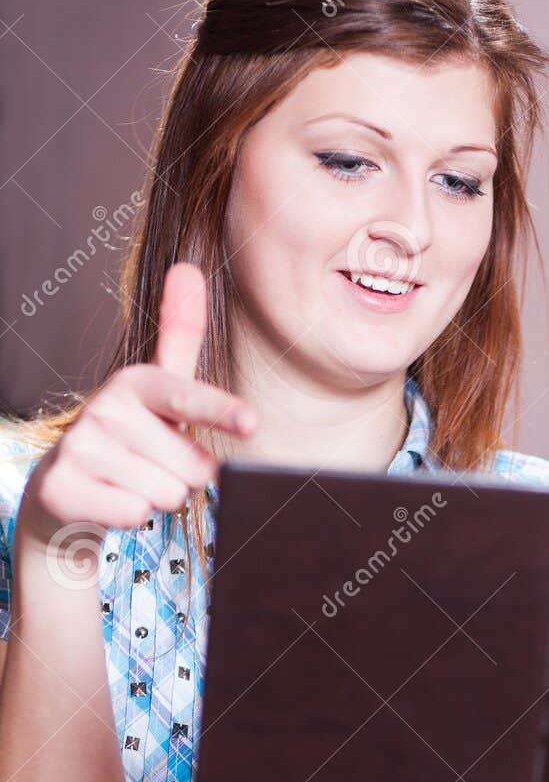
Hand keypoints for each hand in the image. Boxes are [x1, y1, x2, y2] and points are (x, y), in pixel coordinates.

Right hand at [17, 263, 257, 555]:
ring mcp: (80, 446)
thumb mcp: (158, 389)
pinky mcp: (63, 486)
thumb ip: (180, 335)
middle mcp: (105, 407)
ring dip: (158, 496)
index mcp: (136, 382)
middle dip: (185, 477)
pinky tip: (110, 499)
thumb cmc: (129, 437)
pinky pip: (134, 514)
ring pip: (168, 494)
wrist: (65, 487)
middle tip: (152, 464)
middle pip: (195, 467)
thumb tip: (188, 267)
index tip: (251, 422)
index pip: (188, 399)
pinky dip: (130, 515)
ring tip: (130, 479)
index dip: (221, 412)